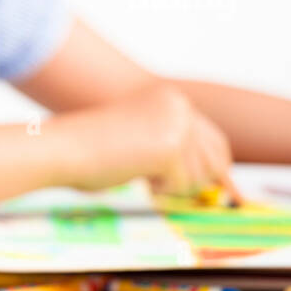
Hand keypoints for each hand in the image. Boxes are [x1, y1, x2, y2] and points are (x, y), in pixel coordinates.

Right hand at [56, 83, 237, 199]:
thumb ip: (172, 147)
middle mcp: (180, 107)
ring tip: (140, 175)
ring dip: (173, 185)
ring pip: (200, 176)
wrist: (61, 148)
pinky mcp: (170, 148)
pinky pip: (181, 186)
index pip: (214, 138)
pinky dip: (160, 191)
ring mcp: (176, 126)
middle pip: (215, 159)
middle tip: (172, 190)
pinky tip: (136, 178)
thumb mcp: (139, 137)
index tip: (230, 190)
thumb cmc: (89, 148)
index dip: (220, 166)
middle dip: (198, 182)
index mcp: (171, 100)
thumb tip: (213, 175)